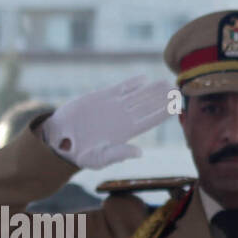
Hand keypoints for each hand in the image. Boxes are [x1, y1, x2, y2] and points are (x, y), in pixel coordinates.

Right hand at [41, 75, 174, 168]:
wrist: (59, 140)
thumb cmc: (80, 154)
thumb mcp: (100, 158)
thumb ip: (119, 154)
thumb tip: (140, 152)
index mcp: (127, 133)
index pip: (149, 121)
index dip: (163, 113)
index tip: (177, 107)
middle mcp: (124, 119)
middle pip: (147, 106)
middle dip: (162, 98)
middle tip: (177, 90)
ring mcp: (113, 107)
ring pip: (137, 95)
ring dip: (151, 89)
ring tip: (166, 83)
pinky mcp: (101, 97)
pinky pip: (120, 89)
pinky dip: (131, 83)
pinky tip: (144, 78)